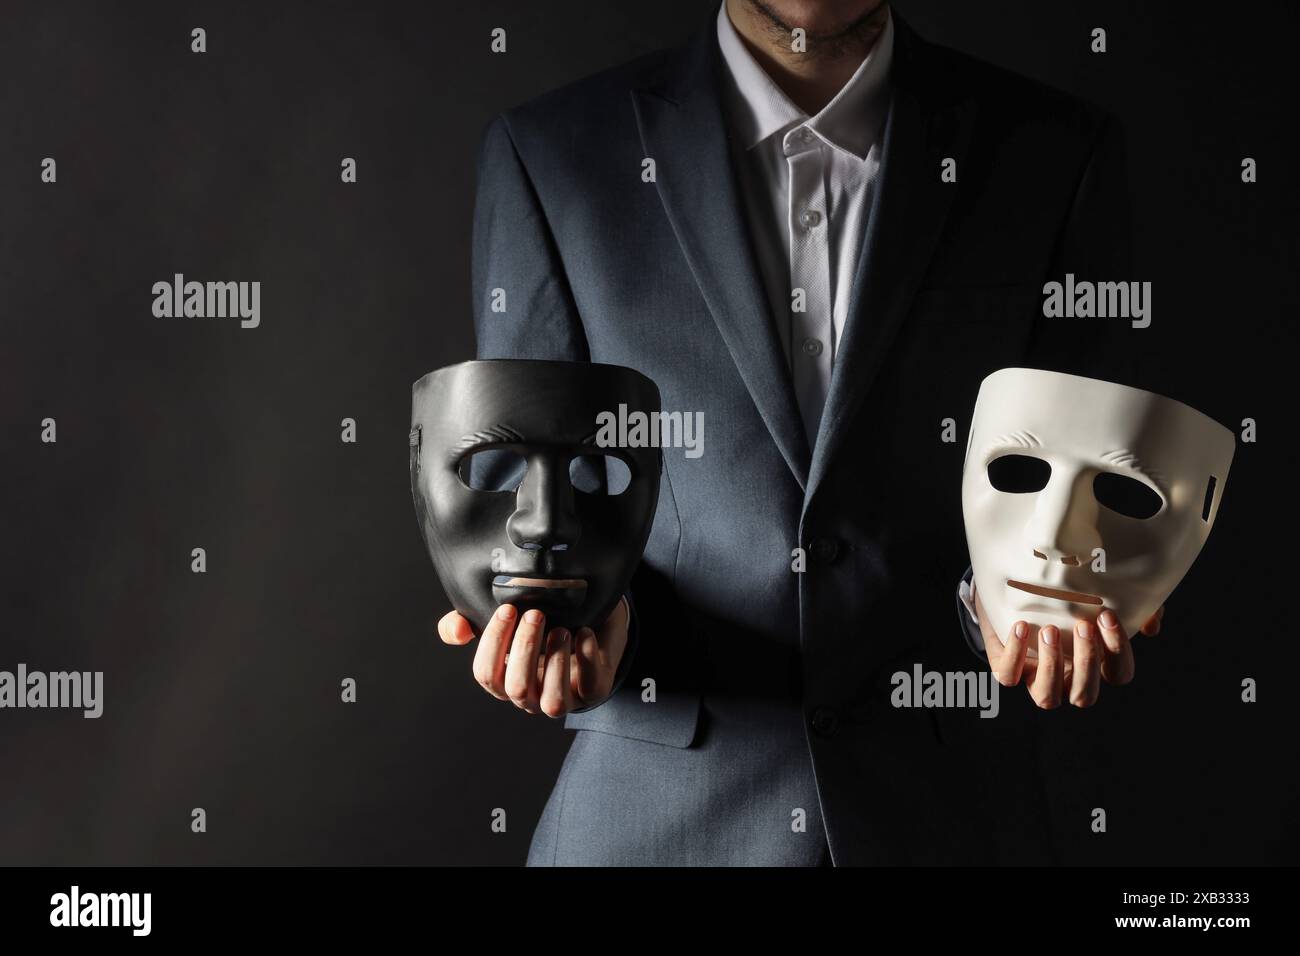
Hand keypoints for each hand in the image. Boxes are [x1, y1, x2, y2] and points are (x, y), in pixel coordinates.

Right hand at [437, 598, 629, 716]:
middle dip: (525, 648)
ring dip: (555, 662)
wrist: (588, 623)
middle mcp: (530, 697)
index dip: (493, 643)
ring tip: (561, 628)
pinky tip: (584, 632)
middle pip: (517, 687)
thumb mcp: (503, 621)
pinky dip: (587, 659)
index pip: (486, 674)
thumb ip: (465, 622)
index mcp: (505, 680)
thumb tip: (457, 631)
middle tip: (536, 614)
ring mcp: (563, 698)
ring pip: (553, 701)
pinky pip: (591, 687)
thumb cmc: (539, 625)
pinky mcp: (592, 692)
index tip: (507, 609)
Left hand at [975, 590, 1162, 708]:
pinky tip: (1021, 626)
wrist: (1011, 589)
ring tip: (1051, 630)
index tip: (1108, 616)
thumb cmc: (1061, 597)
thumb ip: (1133, 607)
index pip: (1118, 674)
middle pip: (1085, 695)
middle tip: (1083, 625)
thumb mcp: (1096, 596)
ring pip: (1047, 698)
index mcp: (1094, 665)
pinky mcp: (1006, 667)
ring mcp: (1034, 677)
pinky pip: (1009, 676)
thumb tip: (1152, 625)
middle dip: (1087, 661)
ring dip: (1052, 666)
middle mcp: (1066, 678)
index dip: (1117, 652)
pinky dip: (1015, 654)